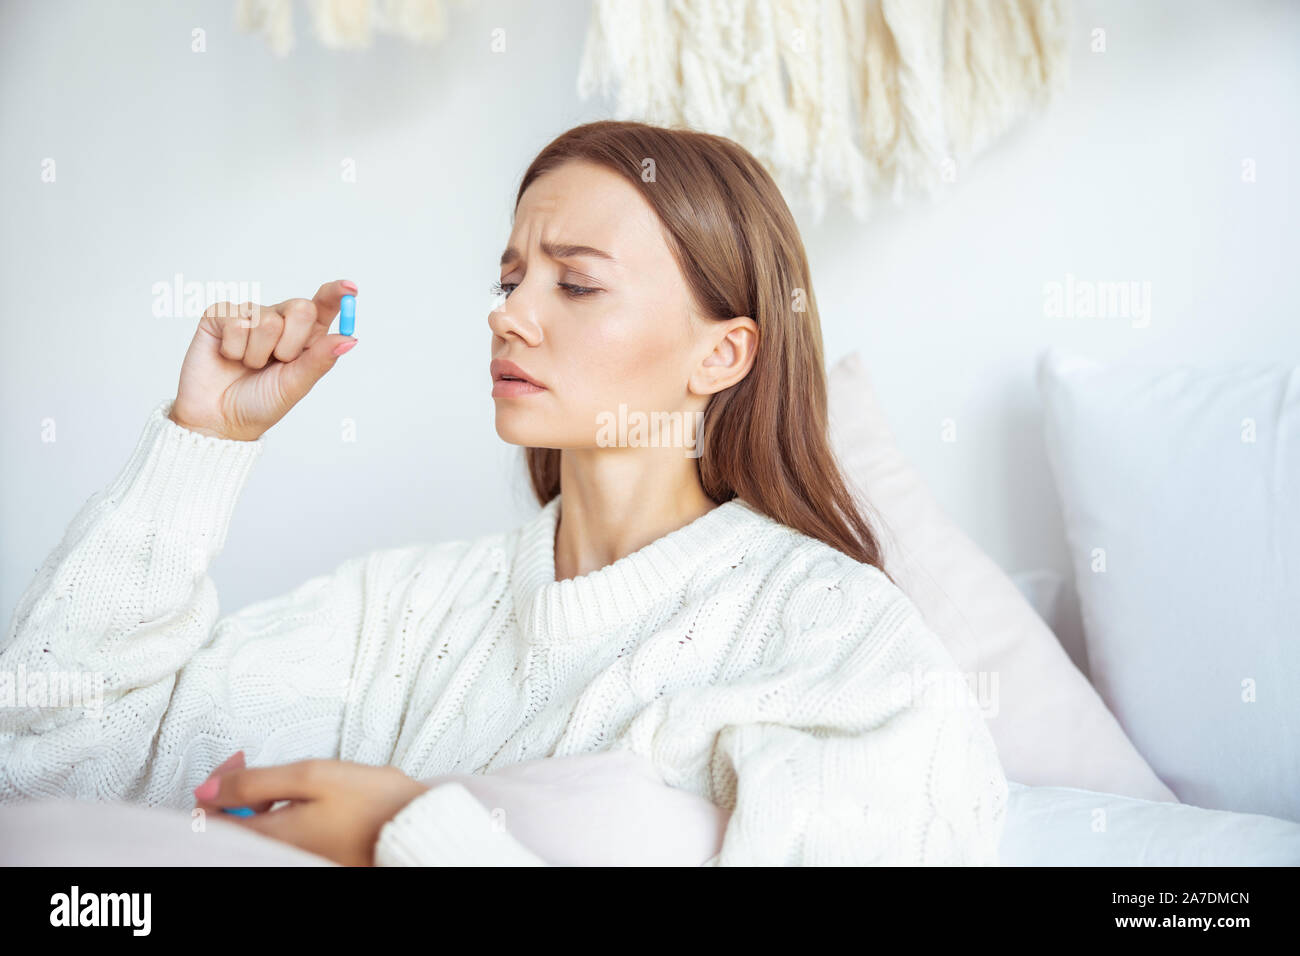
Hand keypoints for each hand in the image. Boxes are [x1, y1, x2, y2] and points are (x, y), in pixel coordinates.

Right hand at [169, 279, 358, 440]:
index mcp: (305, 336)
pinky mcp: (221, 315)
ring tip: (248, 365)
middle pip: (302, 308)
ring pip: (266, 321)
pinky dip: (234, 349)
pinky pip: (236, 323)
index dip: (337, 294)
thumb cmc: (260, 403)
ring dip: (257, 354)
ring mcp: (250, 315)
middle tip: (276, 363)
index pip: (324, 305)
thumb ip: (320, 359)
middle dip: (290, 344)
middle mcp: (280, 320)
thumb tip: (350, 339)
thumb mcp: (296, 385)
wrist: (219, 419)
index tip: (350, 289)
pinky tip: (228, 356)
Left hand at [193, 756, 427, 866]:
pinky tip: (295, 798)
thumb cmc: (372, 802)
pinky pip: (279, 834)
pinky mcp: (314, 853)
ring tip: (277, 780)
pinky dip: (276, 812)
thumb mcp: (311, 776)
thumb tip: (208, 788)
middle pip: (233, 826)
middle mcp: (280, 853)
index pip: (214, 819)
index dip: (216, 785)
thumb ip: (254, 782)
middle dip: (234, 791)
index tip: (235, 762)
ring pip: (256, 828)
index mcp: (273, 836)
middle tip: (248, 764)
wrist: (414, 825)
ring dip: (255, 801)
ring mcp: (297, 856)